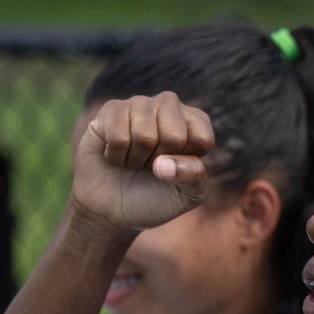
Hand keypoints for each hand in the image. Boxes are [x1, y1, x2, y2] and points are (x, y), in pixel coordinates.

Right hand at [70, 93, 214, 232]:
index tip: (176, 170)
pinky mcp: (111, 110)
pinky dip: (116, 156)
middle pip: (174, 136)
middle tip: (150, 165)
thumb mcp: (186, 195)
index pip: (202, 138)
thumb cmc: (154, 198)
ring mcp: (139, 104)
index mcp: (194, 122)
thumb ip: (193, 175)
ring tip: (132, 161)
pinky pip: (118, 136)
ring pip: (144, 135)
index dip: (187, 164)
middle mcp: (168, 106)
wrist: (112, 209)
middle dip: (160, 162)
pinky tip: (115, 155)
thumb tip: (163, 164)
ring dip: (136, 160)